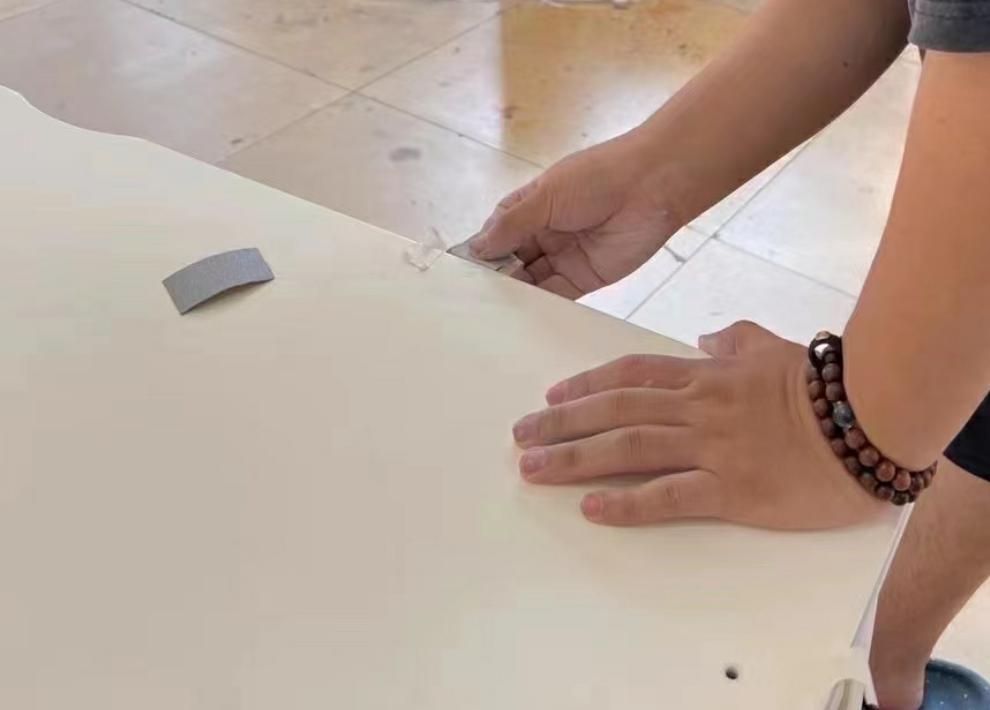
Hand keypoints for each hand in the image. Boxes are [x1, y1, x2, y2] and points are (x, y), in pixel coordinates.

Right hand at [470, 133, 683, 297]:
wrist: (653, 185)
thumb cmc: (599, 177)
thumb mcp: (546, 195)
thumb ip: (512, 224)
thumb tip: (478, 248)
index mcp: (531, 206)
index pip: (497, 232)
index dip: (481, 250)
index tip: (462, 271)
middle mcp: (544, 232)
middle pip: (511, 260)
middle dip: (496, 276)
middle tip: (474, 298)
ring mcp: (563, 256)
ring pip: (531, 281)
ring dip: (515, 294)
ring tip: (493, 311)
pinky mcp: (584, 278)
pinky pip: (556, 296)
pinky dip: (540, 306)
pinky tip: (522, 316)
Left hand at [511, 322, 885, 528]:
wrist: (870, 419)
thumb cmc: (824, 383)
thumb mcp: (773, 347)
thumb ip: (735, 340)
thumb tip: (706, 338)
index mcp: (705, 375)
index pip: (630, 376)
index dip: (585, 385)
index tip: (551, 398)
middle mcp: (696, 407)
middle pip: (614, 411)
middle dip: (561, 423)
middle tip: (519, 437)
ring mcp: (710, 447)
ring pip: (628, 448)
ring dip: (575, 458)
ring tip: (533, 470)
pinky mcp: (730, 489)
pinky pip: (668, 495)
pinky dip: (627, 502)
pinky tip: (591, 508)